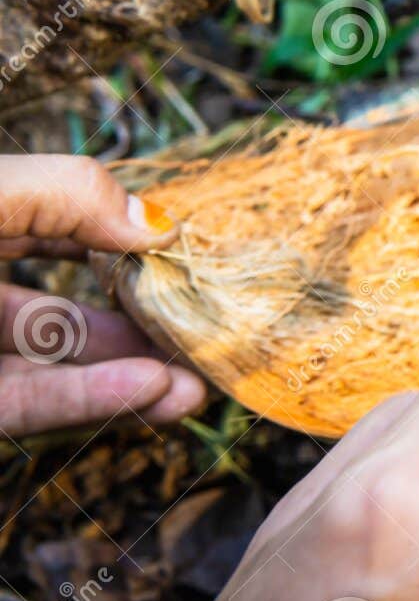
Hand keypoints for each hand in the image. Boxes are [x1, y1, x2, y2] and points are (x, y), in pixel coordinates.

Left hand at [1, 155, 206, 437]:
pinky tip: (152, 391)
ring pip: (56, 365)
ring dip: (132, 374)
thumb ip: (62, 194)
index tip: (178, 250)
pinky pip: (31, 406)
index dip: (114, 235)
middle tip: (205, 330)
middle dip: (139, 322)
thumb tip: (157, 224)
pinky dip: (93, 401)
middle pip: (63, 309)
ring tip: (198, 384)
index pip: (49, 225)